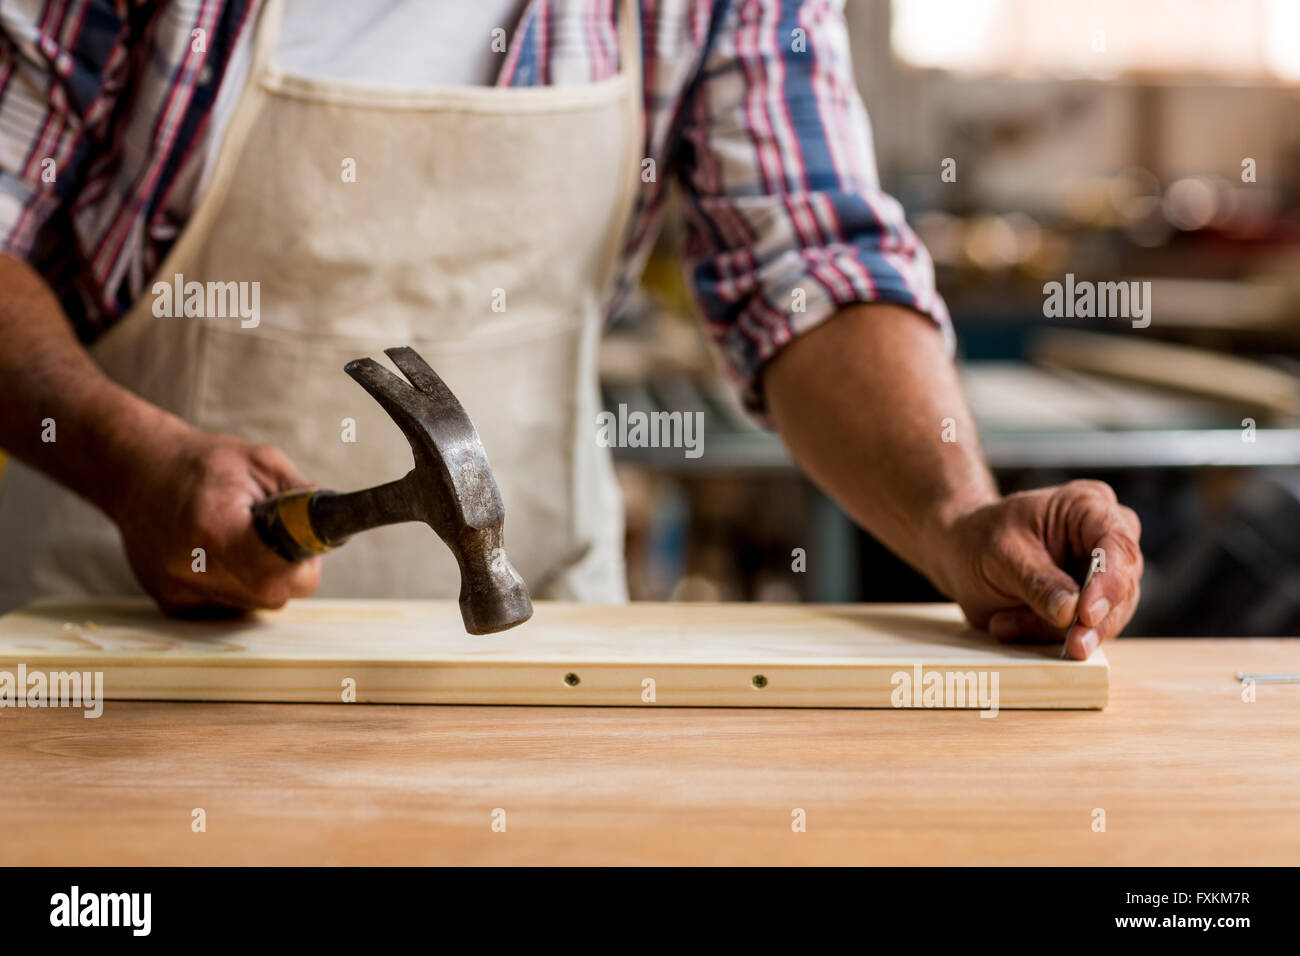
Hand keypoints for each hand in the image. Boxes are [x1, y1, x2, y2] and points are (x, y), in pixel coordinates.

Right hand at [108, 426, 321, 614]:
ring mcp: (177, 591)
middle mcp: (190, 567)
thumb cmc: (203, 462)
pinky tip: (221, 555)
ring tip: (244, 541)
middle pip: (270, 597)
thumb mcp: (262, 462)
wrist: (136, 471)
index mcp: (215, 527)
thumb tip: (332, 523)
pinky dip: (236, 585)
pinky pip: (228, 607)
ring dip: (261, 580)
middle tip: (278, 541)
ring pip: (251, 606)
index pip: (279, 577)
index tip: (304, 547)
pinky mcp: (170, 603)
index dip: (302, 566)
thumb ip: (302, 496)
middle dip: (287, 573)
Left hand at [933, 480, 1142, 658]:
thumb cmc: (981, 538)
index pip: (1117, 544)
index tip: (1086, 614)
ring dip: (1056, 632)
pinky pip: (1082, 632)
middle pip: (1123, 586)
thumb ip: (1037, 582)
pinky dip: (1045, 636)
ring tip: (1004, 623)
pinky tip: (1006, 624)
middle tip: (1070, 645)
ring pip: (1106, 617)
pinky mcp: (1090, 605)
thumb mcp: (1001, 554)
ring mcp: (1102, 575)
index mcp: (1087, 506)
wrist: (963, 551)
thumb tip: (1070, 612)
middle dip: (1093, 621)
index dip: (1109, 582)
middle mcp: (1105, 538)